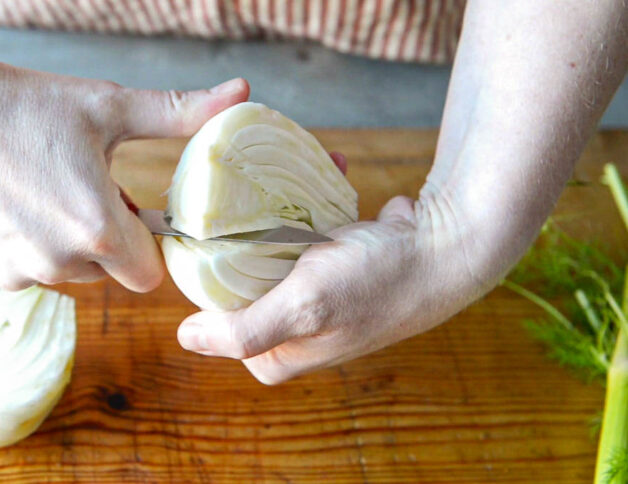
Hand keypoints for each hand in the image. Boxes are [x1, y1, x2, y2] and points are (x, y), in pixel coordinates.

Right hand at [0, 58, 248, 290]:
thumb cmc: (22, 103)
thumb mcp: (107, 107)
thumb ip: (179, 113)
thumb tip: (241, 95)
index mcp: (96, 228)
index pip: (147, 274)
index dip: (143, 244)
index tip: (125, 208)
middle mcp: (55, 263)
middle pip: (103, 271)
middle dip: (100, 239)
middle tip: (74, 186)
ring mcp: (9, 274)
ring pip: (57, 273)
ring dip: (56, 243)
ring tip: (34, 189)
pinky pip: (13, 271)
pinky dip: (14, 247)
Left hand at [176, 162, 493, 383]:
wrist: (449, 247)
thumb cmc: (378, 282)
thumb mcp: (304, 307)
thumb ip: (243, 331)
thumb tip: (186, 338)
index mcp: (278, 353)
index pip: (217, 314)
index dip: (209, 269)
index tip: (210, 227)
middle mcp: (295, 332)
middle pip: (242, 279)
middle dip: (245, 233)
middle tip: (244, 192)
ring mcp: (317, 299)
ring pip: (274, 249)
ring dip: (282, 210)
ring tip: (291, 175)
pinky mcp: (339, 268)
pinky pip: (310, 231)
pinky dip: (317, 202)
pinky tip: (332, 169)